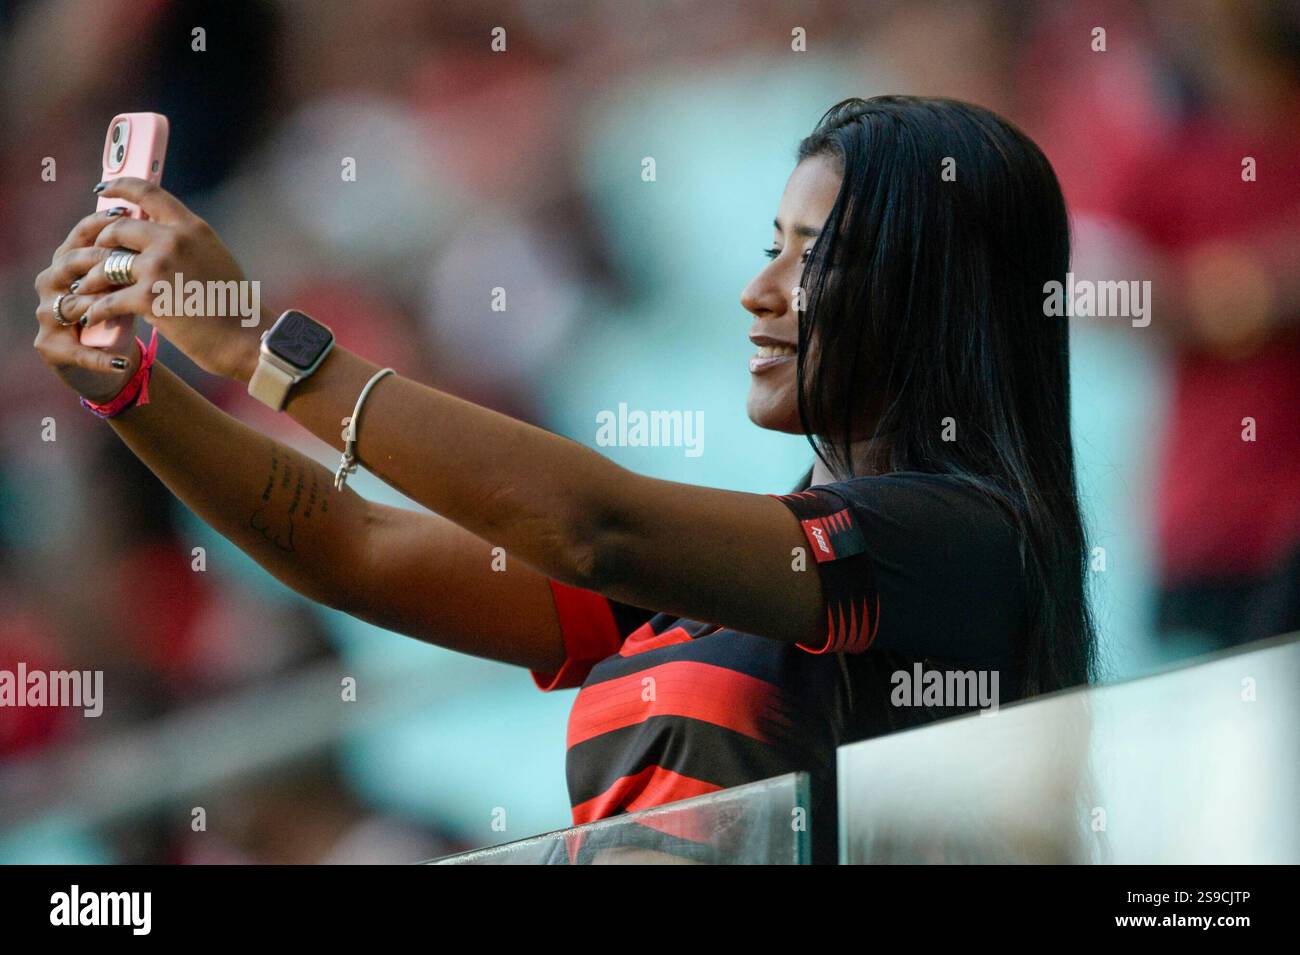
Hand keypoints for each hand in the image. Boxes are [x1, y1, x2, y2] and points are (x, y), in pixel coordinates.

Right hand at [34, 209, 141, 402]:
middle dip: (100, 261)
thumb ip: (138, 252)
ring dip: (100, 307)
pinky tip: (123, 362)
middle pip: (70, 263)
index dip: (102, 223)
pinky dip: (101, 358)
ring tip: (126, 309)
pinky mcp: (52, 347)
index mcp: (70, 260)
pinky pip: (77, 351)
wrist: (112, 353)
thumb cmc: (125, 307)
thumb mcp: (132, 277)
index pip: (81, 234)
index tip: (128, 215)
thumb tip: (163, 218)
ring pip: (72, 305)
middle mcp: (51, 282)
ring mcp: (48, 314)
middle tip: (131, 263)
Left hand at [68, 177, 263, 381]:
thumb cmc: (232, 304)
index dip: (119, 186)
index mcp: (192, 228)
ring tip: (85, 291)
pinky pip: (107, 299)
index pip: (148, 192)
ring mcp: (158, 267)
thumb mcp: (214, 258)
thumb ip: (185, 242)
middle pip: (116, 228)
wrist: (245, 337)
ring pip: (105, 264)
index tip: (103, 190)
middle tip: (92, 258)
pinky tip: (90, 317)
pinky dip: (95, 310)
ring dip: (91, 280)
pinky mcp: (148, 297)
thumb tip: (156, 234)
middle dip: (99, 244)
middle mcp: (173, 241)